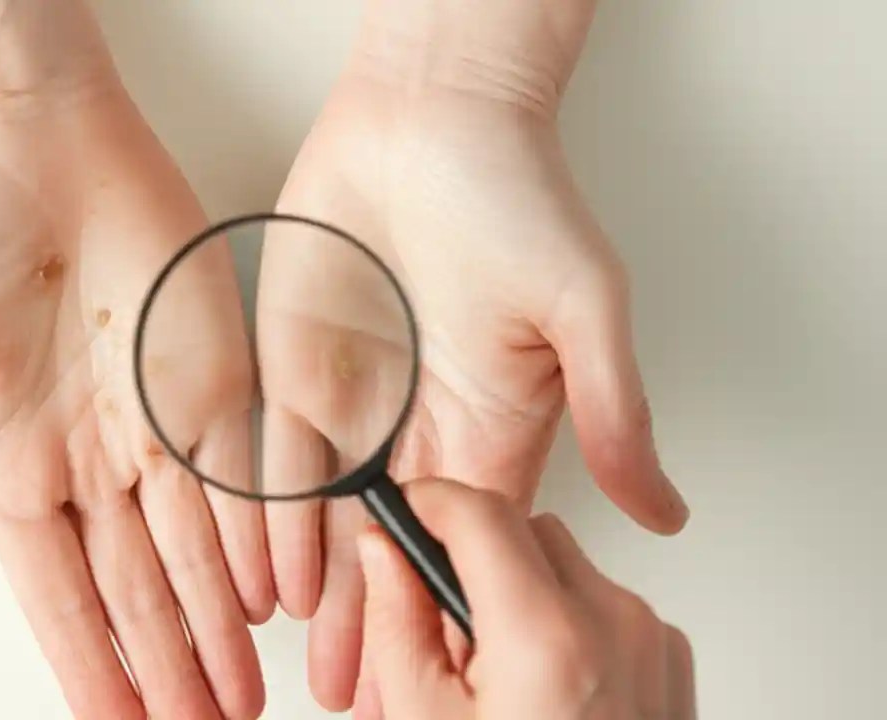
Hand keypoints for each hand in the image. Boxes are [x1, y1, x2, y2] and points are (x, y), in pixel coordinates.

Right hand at [0, 10, 273, 715]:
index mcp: (15, 466)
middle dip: (168, 665)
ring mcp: (158, 423)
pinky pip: (244, 473)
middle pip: (138, 588)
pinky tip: (275, 599)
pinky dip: (260, 539)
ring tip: (238, 697)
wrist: (27, 139)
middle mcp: (92, 459)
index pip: (59, 595)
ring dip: (218, 626)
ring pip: (198, 549)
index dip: (89, 665)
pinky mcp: (214, 376)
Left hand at [263, 0, 688, 711]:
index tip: (451, 674)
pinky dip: (270, 522)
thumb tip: (666, 512)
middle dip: (385, 629)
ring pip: (331, 522)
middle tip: (367, 702)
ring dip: (325, 598)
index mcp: (493, 422)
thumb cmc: (513, 192)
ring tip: (316, 673)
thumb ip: (614, 412)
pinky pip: (274, 459)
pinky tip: (270, 581)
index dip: (462, 609)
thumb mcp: (581, 306)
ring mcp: (352, 402)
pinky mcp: (292, 368)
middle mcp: (419, 425)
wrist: (426, 114)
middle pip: (398, 550)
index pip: (475, 540)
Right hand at [360, 479, 694, 718]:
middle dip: (472, 557)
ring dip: (516, 592)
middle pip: (525, 530)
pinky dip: (561, 623)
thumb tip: (384, 551)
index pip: (479, 512)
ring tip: (490, 672)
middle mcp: (616, 628)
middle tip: (440, 622)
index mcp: (548, 641)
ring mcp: (653, 645)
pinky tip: (537, 688)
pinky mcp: (671, 664)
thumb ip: (397, 620)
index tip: (402, 508)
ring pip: (564, 565)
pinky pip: (602, 605)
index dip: (427, 500)